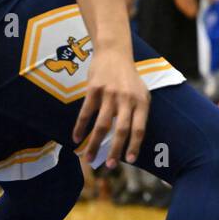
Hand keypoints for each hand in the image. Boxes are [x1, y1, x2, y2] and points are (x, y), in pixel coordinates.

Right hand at [72, 47, 149, 169]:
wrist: (114, 53)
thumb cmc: (129, 78)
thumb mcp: (141, 93)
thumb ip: (138, 113)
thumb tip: (131, 139)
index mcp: (142, 102)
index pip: (140, 128)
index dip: (135, 145)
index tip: (129, 160)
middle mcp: (127, 99)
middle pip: (121, 130)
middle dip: (115, 149)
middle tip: (110, 166)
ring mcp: (110, 94)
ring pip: (102, 124)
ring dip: (94, 144)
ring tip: (89, 158)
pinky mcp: (94, 90)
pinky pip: (86, 113)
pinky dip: (80, 127)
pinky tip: (76, 138)